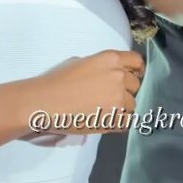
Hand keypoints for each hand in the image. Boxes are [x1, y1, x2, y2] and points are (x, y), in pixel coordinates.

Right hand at [26, 49, 144, 135]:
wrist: (45, 102)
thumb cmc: (58, 80)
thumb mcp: (83, 62)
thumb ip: (103, 67)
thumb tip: (110, 76)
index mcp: (111, 59)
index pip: (137, 61)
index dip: (136, 69)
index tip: (133, 76)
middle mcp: (119, 76)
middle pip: (135, 85)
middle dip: (126, 90)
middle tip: (108, 96)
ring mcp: (118, 98)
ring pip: (132, 105)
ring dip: (122, 108)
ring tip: (103, 110)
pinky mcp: (114, 118)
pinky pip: (126, 122)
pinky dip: (118, 123)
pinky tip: (104, 120)